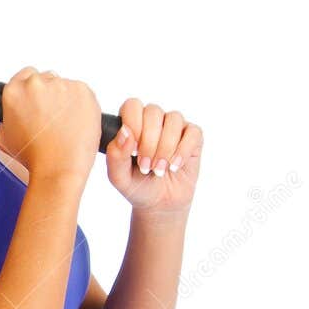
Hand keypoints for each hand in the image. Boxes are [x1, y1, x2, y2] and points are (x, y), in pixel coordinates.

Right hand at [0, 67, 100, 189]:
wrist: (60, 168)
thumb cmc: (36, 157)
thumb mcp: (5, 138)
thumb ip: (8, 117)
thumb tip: (15, 112)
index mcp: (14, 92)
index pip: (23, 76)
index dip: (31, 91)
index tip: (37, 100)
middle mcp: (36, 84)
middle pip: (45, 79)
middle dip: (48, 95)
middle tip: (51, 117)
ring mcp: (61, 85)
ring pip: (64, 86)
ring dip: (64, 99)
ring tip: (64, 124)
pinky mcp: (82, 90)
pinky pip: (81, 92)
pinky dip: (80, 104)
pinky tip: (75, 122)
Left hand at [106, 99, 202, 213]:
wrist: (159, 203)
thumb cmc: (136, 185)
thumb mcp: (118, 176)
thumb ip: (115, 154)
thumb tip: (125, 132)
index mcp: (132, 122)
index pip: (132, 106)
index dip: (133, 124)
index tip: (132, 151)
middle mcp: (154, 119)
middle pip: (153, 111)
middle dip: (149, 142)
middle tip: (145, 166)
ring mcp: (174, 125)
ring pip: (174, 119)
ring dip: (165, 147)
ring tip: (158, 169)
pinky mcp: (193, 136)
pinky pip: (193, 132)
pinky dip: (183, 151)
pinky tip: (174, 166)